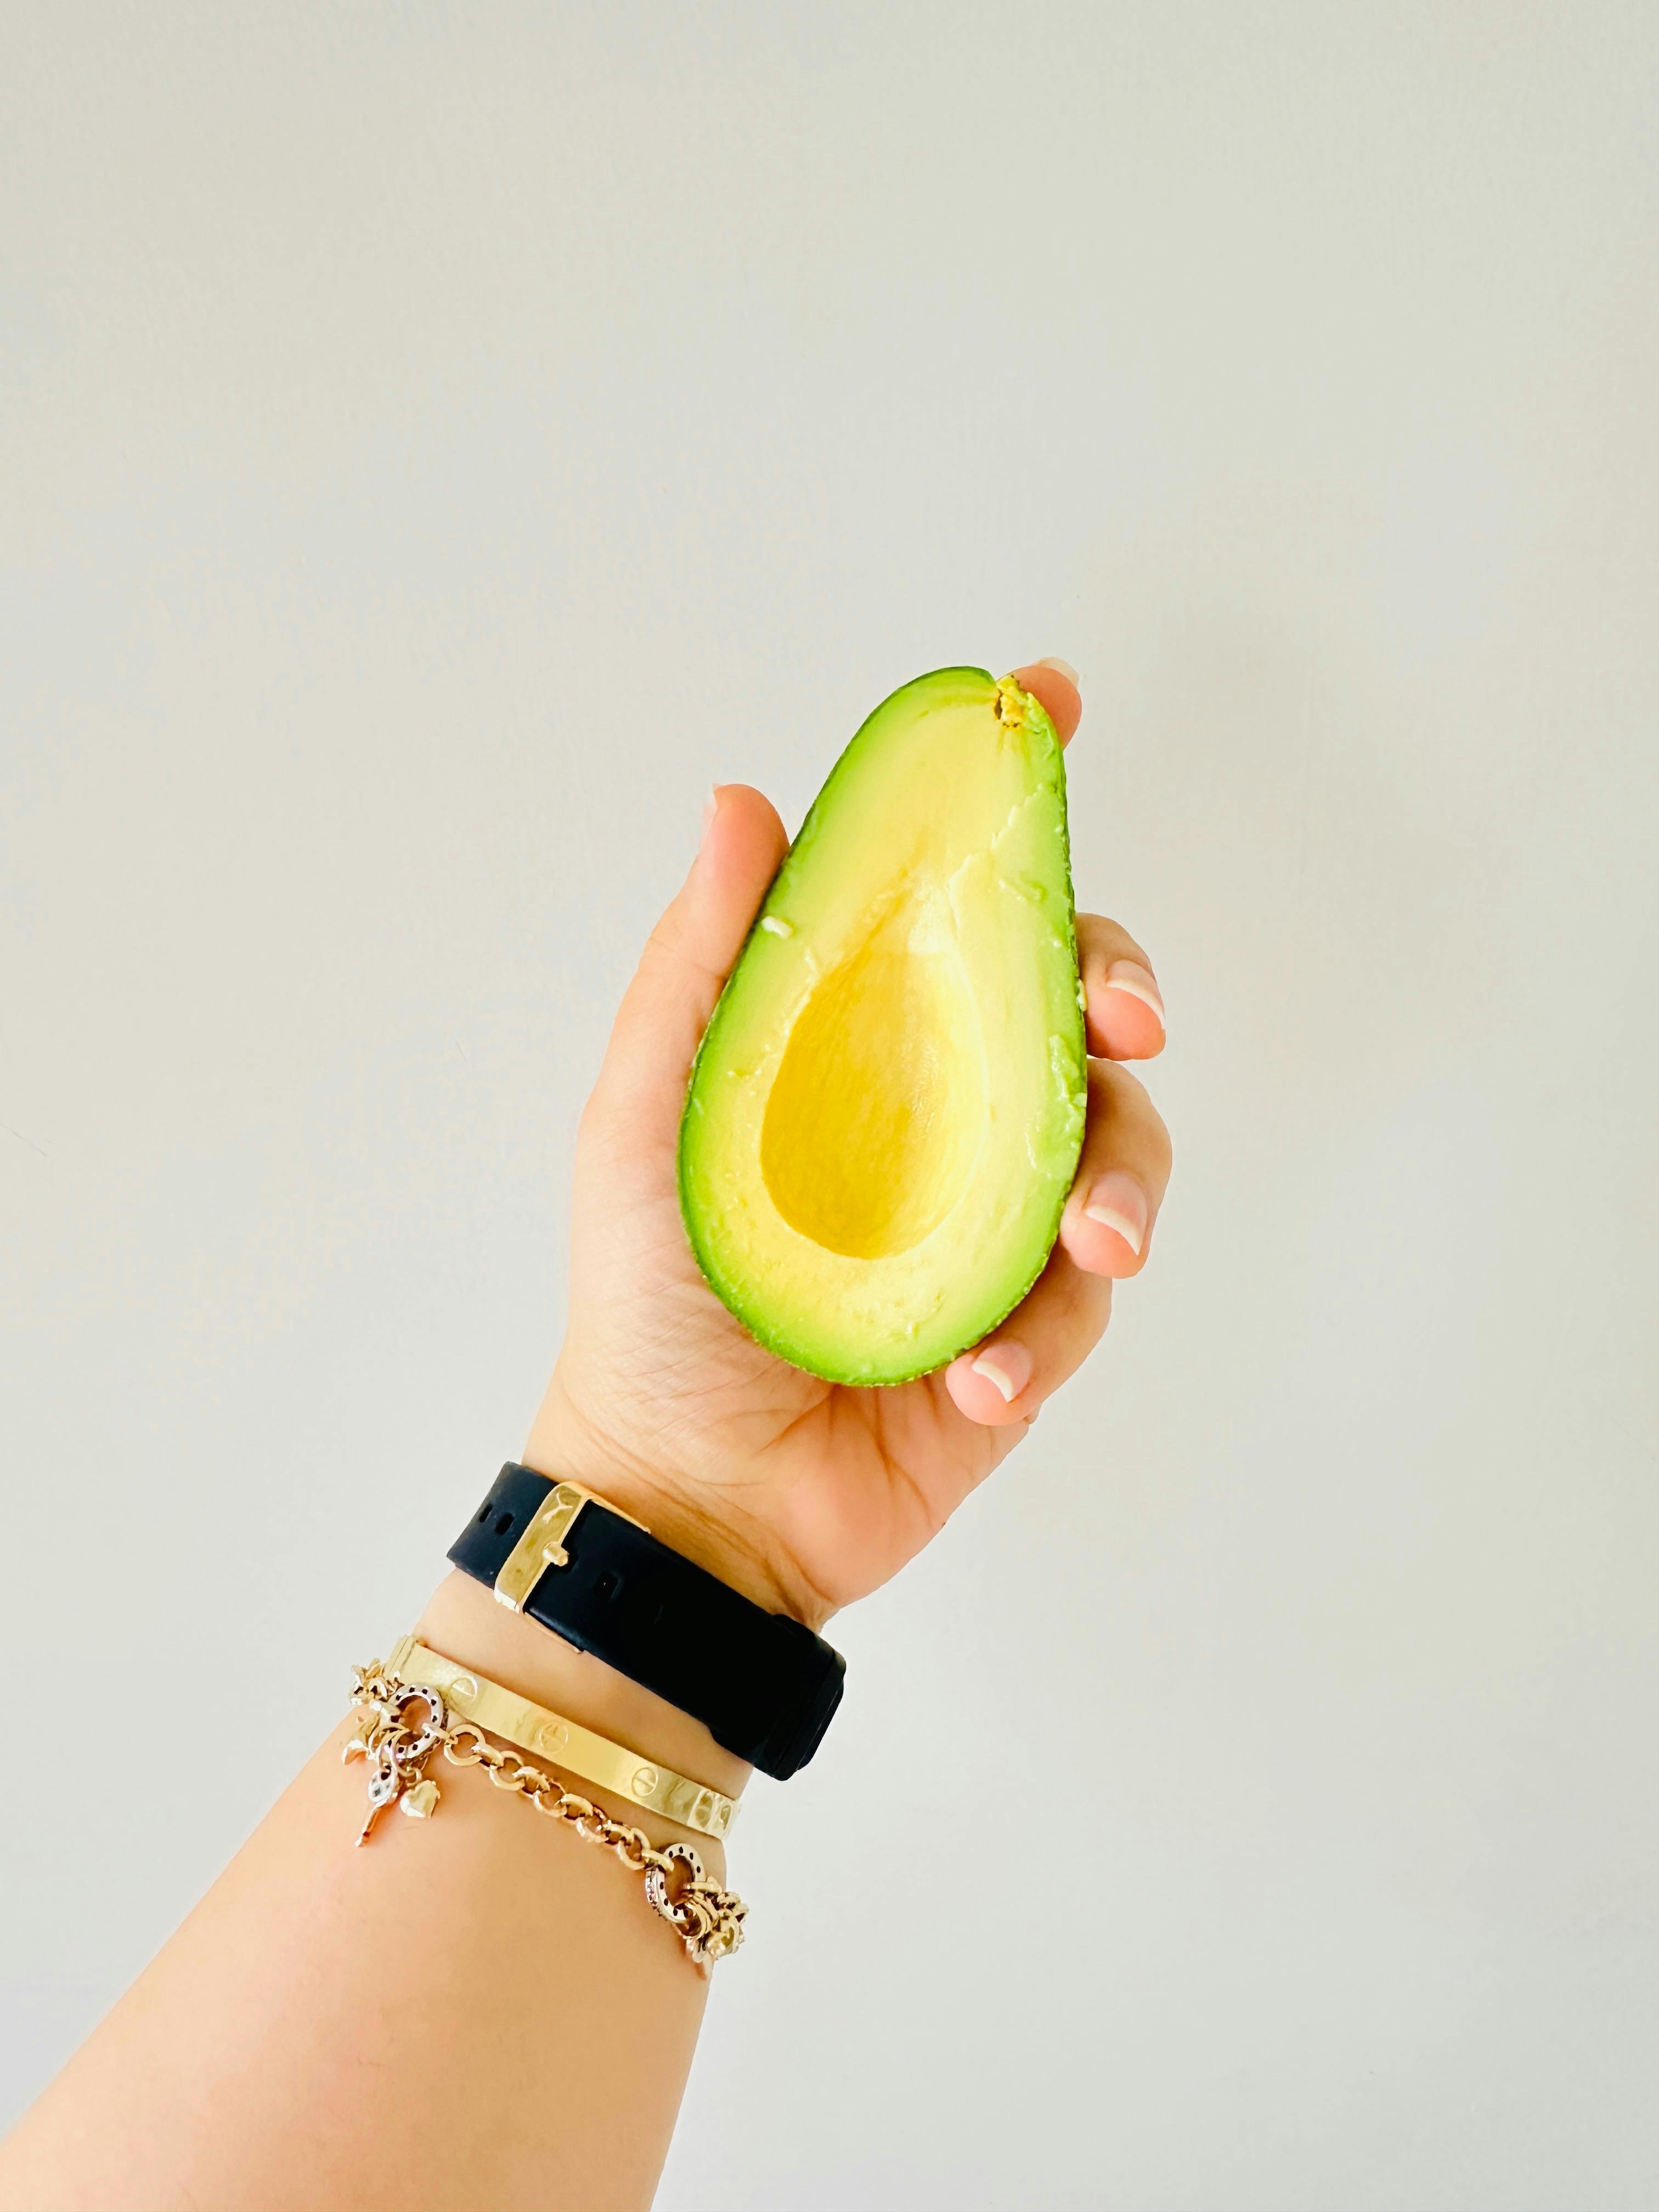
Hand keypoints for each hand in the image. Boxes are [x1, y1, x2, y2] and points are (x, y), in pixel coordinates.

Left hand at [527, 663, 1172, 1629]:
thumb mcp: (647, 1118)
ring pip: (1117, 1151)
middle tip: (1127, 1018)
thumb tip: (740, 801)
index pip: (948, 903)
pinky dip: (1040, 1332)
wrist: (682, 1495)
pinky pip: (1079, 1304)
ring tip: (1086, 1253)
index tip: (1044, 703)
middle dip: (1122, 985)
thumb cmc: (650, 1298)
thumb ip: (702, 967)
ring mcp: (993, 1222)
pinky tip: (972, 1379)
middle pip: (1071, 1005)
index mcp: (858, 1047)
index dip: (1007, 801)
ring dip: (1119, 1187)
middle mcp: (942, 1115)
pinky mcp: (1027, 1331)